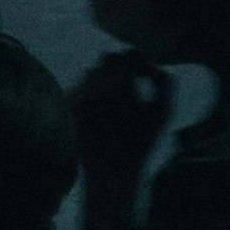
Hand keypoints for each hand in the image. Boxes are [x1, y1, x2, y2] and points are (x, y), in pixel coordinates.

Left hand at [69, 50, 173, 210]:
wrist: (109, 174)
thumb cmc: (140, 144)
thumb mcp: (164, 112)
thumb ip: (163, 80)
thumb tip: (148, 64)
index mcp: (121, 85)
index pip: (129, 56)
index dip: (138, 64)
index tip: (142, 77)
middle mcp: (95, 87)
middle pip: (107, 60)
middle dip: (118, 70)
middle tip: (127, 89)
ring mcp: (77, 97)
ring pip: (89, 73)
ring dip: (102, 81)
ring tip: (111, 105)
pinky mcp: (66, 108)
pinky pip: (77, 88)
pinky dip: (87, 95)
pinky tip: (96, 114)